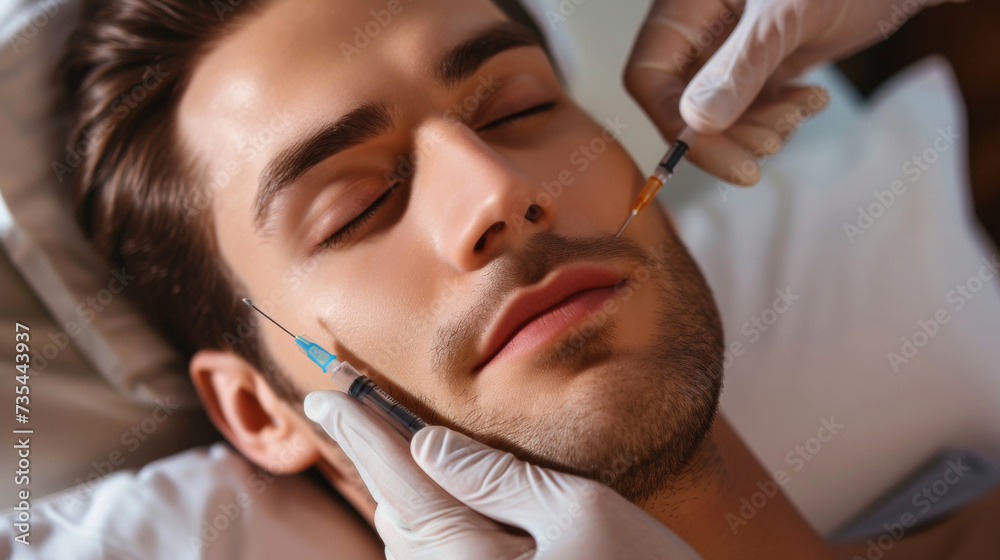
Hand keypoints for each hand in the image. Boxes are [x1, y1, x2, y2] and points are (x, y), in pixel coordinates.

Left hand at [304, 390, 701, 559]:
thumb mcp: (582, 512)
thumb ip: (498, 477)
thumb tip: (429, 446)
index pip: (400, 479)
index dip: (361, 431)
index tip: (326, 398)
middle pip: (400, 516)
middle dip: (393, 466)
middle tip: (381, 420)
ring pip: (414, 547)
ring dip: (421, 505)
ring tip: (444, 477)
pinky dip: (439, 539)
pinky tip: (474, 526)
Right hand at [624, 0, 955, 183]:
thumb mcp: (788, 16)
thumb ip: (741, 67)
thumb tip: (696, 123)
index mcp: (687, 4)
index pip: (649, 75)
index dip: (676, 122)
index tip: (720, 155)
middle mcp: (701, 28)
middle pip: (683, 103)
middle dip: (728, 133)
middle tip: (773, 140)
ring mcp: (731, 48)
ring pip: (719, 115)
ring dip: (758, 128)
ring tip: (802, 110)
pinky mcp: (762, 63)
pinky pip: (751, 110)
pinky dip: (778, 118)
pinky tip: (811, 100)